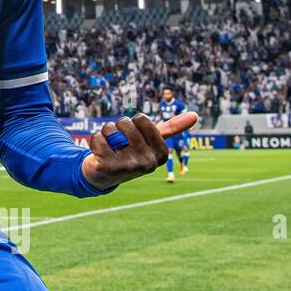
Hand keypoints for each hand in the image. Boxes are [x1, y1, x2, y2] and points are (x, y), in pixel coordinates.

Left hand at [82, 111, 197, 190]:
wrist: (102, 176)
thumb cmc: (128, 153)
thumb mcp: (150, 141)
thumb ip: (171, 128)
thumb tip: (195, 115)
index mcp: (161, 154)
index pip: (142, 118)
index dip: (132, 124)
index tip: (132, 138)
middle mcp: (148, 162)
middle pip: (125, 122)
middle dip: (117, 129)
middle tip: (118, 145)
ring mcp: (129, 166)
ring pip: (110, 128)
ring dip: (105, 134)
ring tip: (109, 149)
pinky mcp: (109, 167)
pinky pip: (97, 137)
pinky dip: (94, 141)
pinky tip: (98, 154)